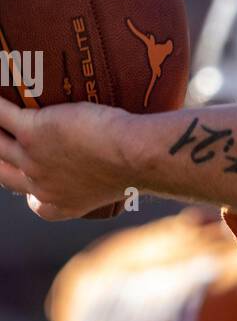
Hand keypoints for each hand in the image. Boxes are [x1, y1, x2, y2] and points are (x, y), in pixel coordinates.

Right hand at [0, 97, 130, 218]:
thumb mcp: (116, 181)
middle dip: (0, 157)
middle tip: (1, 142)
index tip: (29, 172)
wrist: (136, 157)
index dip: (27, 185)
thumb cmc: (139, 165)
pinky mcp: (33, 132)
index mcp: (60, 205)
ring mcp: (32, 160)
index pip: (33, 200)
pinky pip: (1, 114)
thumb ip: (104, 178)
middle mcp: (40, 188)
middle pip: (4, 172)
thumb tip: (123, 168)